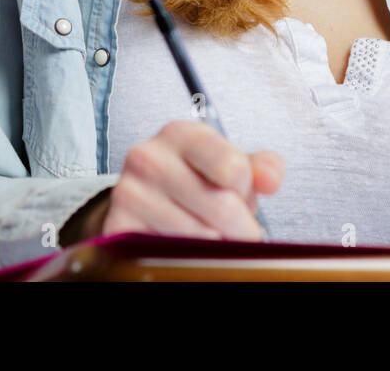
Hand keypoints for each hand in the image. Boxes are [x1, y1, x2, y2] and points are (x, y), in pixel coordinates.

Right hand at [97, 120, 284, 240]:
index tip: (238, 193)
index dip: (246, 190)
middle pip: (223, 208)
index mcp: (180, 133)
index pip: (234, 168)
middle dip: (240, 227)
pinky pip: (171, 254)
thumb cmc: (194, 179)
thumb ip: (260, 168)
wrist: (143, 199)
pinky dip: (186, 256)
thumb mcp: (228, 163)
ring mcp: (129, 193)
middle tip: (234, 228)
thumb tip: (270, 179)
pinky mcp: (118, 227)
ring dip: (215, 245)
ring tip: (206, 231)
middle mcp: (148, 157)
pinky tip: (183, 244)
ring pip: (200, 237)